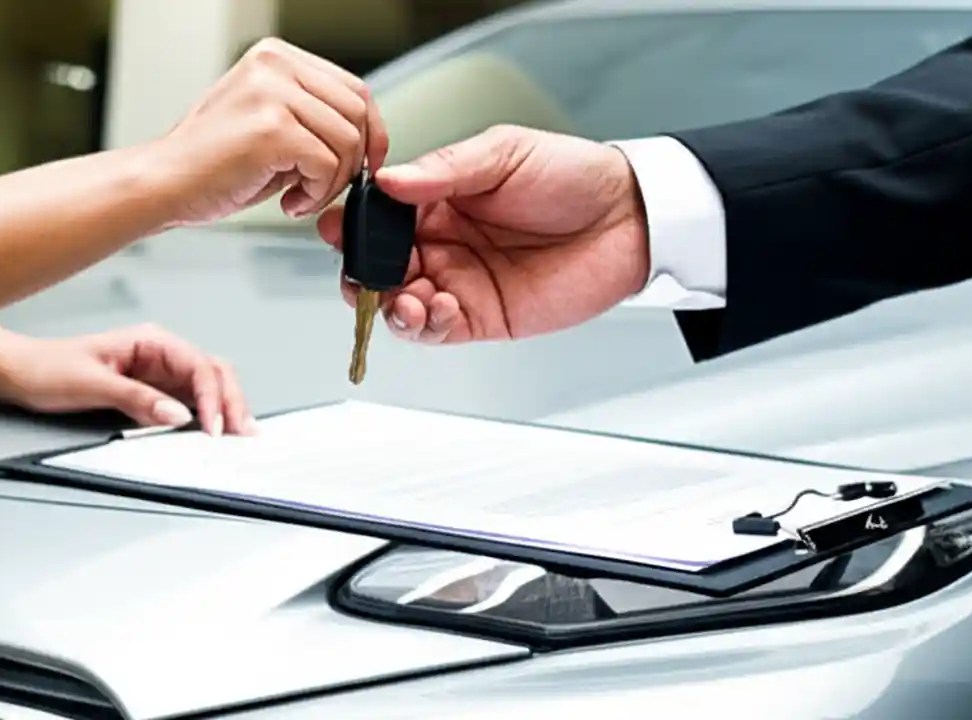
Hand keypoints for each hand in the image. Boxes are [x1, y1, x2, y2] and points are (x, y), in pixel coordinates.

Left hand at [0, 325, 253, 435]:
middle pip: (213, 373)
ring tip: (240, 434)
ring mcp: (160, 373)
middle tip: (242, 433)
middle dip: (232, 401)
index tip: (214, 427)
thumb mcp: (92, 383)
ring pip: (207, 387)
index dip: (212, 397)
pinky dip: (206, 417)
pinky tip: (215, 432)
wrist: (21, 373)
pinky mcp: (154, 392)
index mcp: (152, 341)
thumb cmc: (49, 368)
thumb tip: (179, 416)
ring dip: (226, 408)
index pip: (198, 366)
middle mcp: (162, 354)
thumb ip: (138, 398)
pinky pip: (188, 403)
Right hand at [150, 38, 388, 224]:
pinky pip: (327, 165)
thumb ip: (314, 118)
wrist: (164, 183)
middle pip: (357, 113)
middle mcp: (275, 65)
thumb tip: (368, 139)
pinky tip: (287, 202)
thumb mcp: (272, 122)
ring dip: (331, 183)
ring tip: (298, 196)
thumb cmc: (213, 163)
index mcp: (277, 57)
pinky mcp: (272, 129)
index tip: (367, 163)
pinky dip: (316, 195)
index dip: (371, 131)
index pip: (354, 88)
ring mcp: (272, 94)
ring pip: (347, 142)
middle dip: (352, 161)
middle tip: (321, 187)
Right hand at [317, 125, 649, 343]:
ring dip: (389, 305)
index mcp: (438, 198)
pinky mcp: (481, 317)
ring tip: (406, 299)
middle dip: (361, 273)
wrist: (630, 219)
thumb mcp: (504, 153)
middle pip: (378, 265)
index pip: (378, 215)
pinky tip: (437, 308)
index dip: (354, 223)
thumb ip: (445, 170)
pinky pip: (436, 330)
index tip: (340, 226)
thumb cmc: (573, 176)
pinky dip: (424, 325)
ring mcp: (458, 281)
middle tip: (363, 272)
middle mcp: (441, 242)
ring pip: (398, 303)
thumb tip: (390, 180)